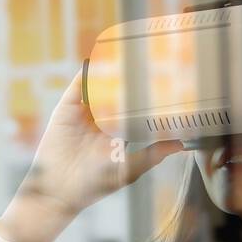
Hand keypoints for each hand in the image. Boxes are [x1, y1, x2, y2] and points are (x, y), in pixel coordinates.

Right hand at [0, 71, 184, 241]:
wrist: (60, 190)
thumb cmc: (95, 184)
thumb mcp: (129, 169)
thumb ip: (152, 154)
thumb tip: (181, 144)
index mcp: (116, 133)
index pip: (133, 108)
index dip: (145, 95)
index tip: (162, 81)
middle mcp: (100, 120)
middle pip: (116, 92)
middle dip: (129, 78)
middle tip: (147, 59)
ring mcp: (83, 113)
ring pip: (98, 85)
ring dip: (109, 70)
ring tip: (126, 52)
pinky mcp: (66, 109)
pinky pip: (77, 85)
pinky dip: (86, 72)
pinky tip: (98, 59)